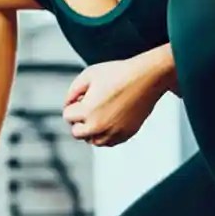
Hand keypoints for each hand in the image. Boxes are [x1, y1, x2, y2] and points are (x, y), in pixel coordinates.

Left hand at [62, 45, 176, 146]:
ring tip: (101, 112)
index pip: (68, 116)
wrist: (147, 78)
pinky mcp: (125, 135)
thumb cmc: (118, 73)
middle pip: (77, 132)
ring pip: (92, 140)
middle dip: (80, 120)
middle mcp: (98, 127)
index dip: (74, 104)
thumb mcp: (88, 75)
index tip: (85, 95)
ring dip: (92, 129)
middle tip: (90, 106)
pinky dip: (106, 134)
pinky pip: (108, 142)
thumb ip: (72, 92)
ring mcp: (113, 133)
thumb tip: (67, 105)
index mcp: (87, 112)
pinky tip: (111, 118)